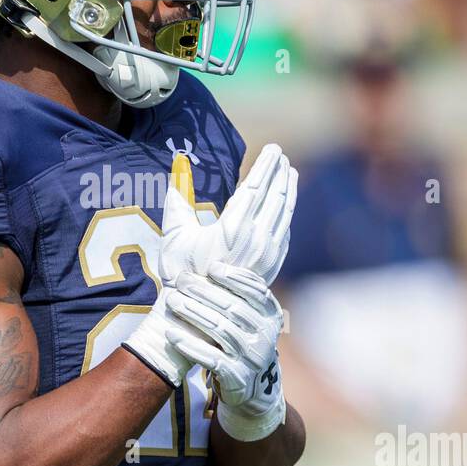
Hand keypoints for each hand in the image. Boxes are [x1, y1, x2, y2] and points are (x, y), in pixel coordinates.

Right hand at [160, 143, 296, 287]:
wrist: (199, 316)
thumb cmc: (182, 273)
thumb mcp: (176, 234)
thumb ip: (179, 197)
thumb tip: (178, 164)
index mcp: (233, 228)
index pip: (255, 187)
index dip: (266, 166)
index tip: (273, 149)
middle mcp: (255, 239)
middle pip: (275, 196)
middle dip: (280, 173)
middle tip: (282, 155)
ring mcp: (267, 254)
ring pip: (284, 214)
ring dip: (288, 190)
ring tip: (290, 172)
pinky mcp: (272, 266)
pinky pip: (284, 232)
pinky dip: (287, 214)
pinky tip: (286, 205)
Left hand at [164, 263, 285, 441]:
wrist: (251, 389)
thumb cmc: (242, 343)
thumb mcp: (250, 320)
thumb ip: (238, 296)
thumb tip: (212, 263)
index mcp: (271, 317)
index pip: (257, 292)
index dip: (235, 278)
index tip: (213, 267)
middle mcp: (265, 336)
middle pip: (233, 308)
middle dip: (204, 291)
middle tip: (181, 280)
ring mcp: (252, 358)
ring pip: (221, 330)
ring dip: (193, 313)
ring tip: (172, 301)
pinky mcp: (237, 377)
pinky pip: (211, 358)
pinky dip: (190, 345)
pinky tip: (172, 334)